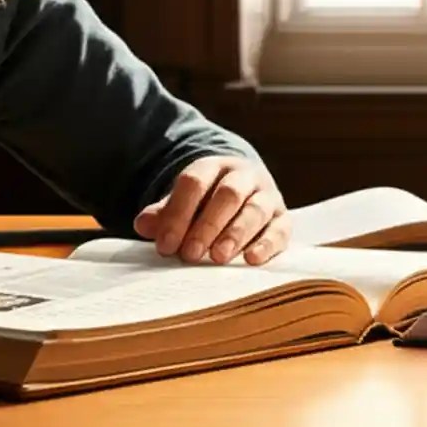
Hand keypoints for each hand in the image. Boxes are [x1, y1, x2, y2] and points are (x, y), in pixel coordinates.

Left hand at [133, 156, 290, 264]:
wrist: (246, 194)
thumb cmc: (207, 204)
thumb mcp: (183, 203)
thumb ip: (164, 214)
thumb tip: (143, 225)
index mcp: (214, 167)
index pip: (194, 182)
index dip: (178, 214)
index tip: (165, 245)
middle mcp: (244, 177)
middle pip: (228, 195)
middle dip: (207, 225)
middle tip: (190, 254)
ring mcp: (267, 196)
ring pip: (255, 210)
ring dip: (236, 234)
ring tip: (218, 257)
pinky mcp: (283, 218)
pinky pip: (280, 229)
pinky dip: (267, 244)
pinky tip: (251, 259)